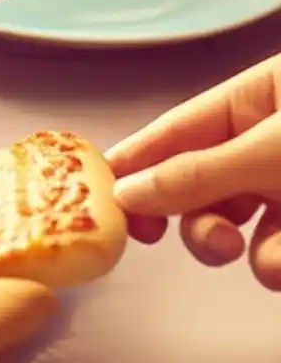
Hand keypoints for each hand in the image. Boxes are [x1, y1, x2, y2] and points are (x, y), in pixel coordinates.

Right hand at [107, 55, 280, 290]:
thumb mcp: (274, 152)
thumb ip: (198, 175)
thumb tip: (126, 193)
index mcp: (259, 97)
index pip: (177, 131)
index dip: (136, 163)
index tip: (99, 201)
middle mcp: (270, 138)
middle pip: (200, 183)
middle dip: (196, 219)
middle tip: (186, 240)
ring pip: (238, 223)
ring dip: (245, 251)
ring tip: (273, 264)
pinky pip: (275, 247)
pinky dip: (279, 260)